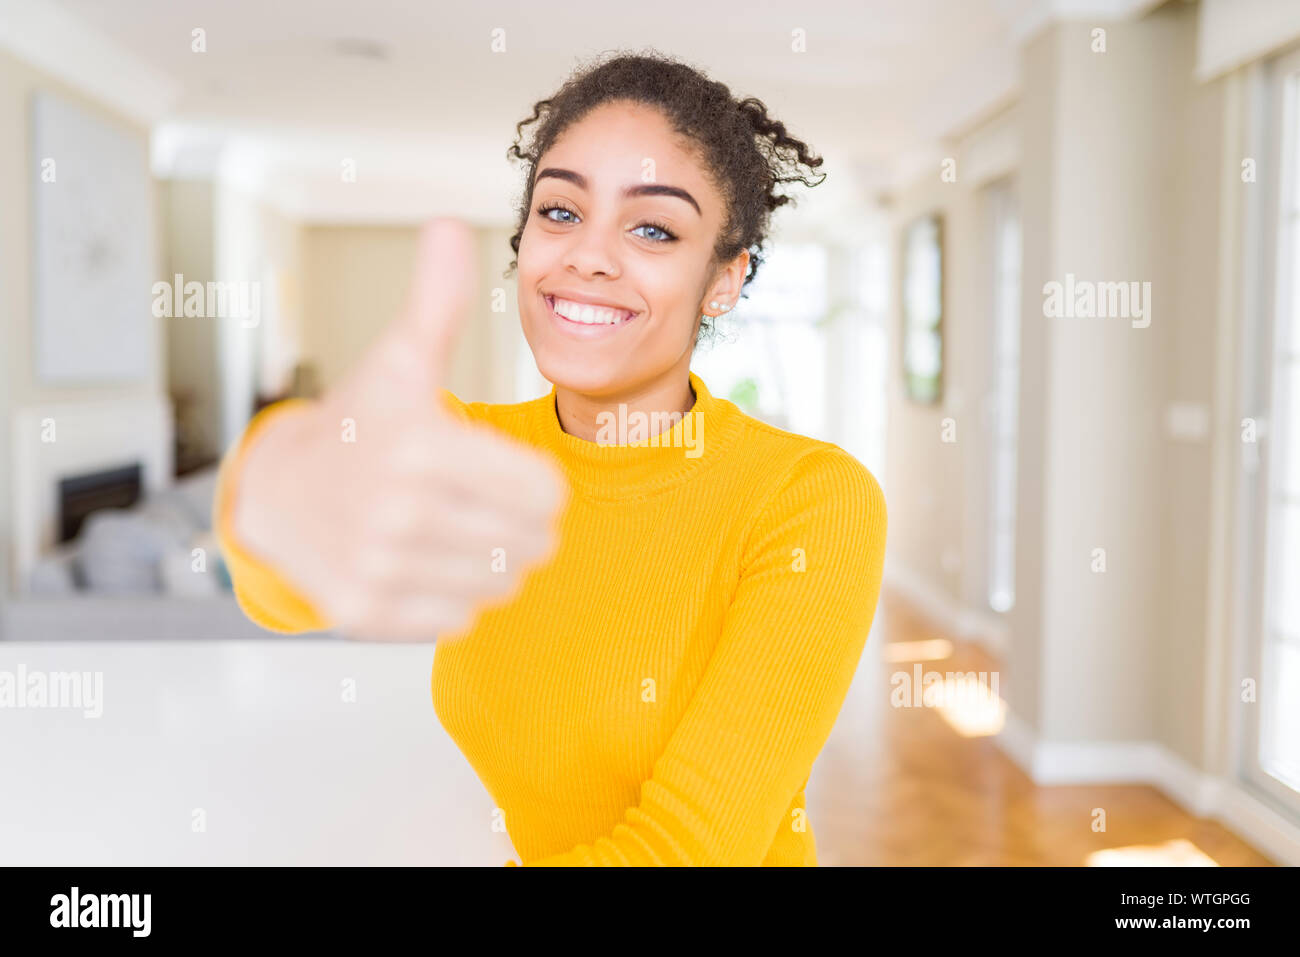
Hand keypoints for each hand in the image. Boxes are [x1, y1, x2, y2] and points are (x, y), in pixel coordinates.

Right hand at [233, 218, 567, 640]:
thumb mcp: (399, 360)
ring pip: (503, 583)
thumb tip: (446, 227)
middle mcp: (400, 514)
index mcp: (422, 448)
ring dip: (494, 559)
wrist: (276, 492)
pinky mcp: (369, 614)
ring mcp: (381, 569)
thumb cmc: (358, 423)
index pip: (548, 494)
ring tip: (457, 528)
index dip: (538, 482)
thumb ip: (438, 302)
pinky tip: (426, 560)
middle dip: (522, 522)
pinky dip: (456, 594)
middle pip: (534, 543)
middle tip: (484, 501)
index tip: (504, 469)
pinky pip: (462, 616)